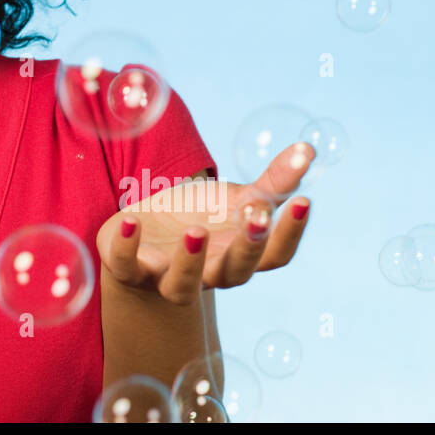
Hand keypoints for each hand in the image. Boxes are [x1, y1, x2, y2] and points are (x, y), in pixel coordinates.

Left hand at [95, 142, 313, 303]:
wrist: (145, 236)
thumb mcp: (236, 199)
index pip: (275, 255)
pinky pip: (126, 267)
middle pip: (234, 274)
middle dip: (246, 248)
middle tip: (256, 217)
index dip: (290, 233)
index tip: (304, 201)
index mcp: (239, 255)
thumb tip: (308, 148)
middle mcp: (208, 273)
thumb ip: (273, 182)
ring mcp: (167, 276)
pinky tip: (130, 220)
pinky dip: (127, 248)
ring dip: (188, 262)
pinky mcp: (130, 270)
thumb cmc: (200, 218)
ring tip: (194, 231)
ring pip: (180, 287)